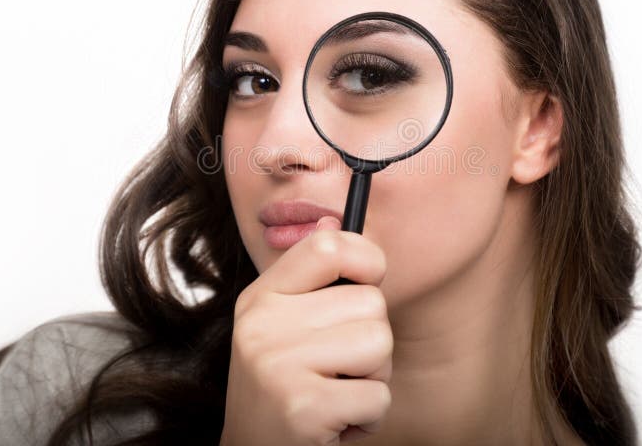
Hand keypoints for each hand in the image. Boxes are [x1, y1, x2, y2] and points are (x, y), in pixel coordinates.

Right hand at [219, 215, 392, 445]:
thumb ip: (309, 278)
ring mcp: (278, 364)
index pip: (328, 245)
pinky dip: (369, 417)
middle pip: (370, 303)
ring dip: (372, 379)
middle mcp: (263, 324)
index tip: (369, 280)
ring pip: (380, 344)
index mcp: (262, 298)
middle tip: (337, 368)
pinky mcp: (301, 407)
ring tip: (337, 392)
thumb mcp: (282, 326)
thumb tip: (336, 219)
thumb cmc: (283, 388)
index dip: (367, 257)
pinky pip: (378, 396)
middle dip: (370, 341)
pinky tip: (336, 422)